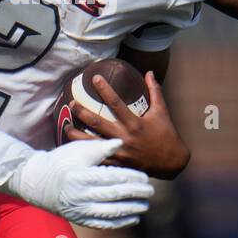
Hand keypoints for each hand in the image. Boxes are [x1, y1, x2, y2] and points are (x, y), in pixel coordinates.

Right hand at [15, 137, 153, 229]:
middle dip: (136, 194)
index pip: (113, 178)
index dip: (131, 178)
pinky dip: (120, 222)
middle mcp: (81, 196)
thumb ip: (101, 148)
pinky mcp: (79, 219)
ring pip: (112, 213)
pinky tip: (134, 217)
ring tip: (145, 205)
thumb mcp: (78, 150)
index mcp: (82, 176)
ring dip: (132, 210)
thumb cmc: (61, 161)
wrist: (37, 181)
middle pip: (115, 196)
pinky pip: (104, 224)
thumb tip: (122, 142)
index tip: (145, 177)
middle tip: (150, 191)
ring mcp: (80, 210)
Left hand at [65, 71, 189, 178]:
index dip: (104, 90)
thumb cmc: (167, 135)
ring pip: (92, 143)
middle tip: (72, 103)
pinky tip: (74, 148)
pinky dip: (86, 153)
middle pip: (98, 123)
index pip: (116, 103)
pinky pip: (98, 158)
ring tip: (65, 127)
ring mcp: (120, 152)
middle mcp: (125, 138)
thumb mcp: (162, 112)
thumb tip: (149, 72)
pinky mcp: (118, 164)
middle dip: (82, 113)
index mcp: (135, 124)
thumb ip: (155, 91)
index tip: (94, 79)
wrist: (171, 162)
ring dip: (77, 135)